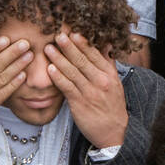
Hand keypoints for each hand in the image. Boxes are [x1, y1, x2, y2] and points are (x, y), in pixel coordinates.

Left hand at [44, 32, 127, 148]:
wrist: (115, 131)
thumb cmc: (112, 105)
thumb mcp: (115, 82)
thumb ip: (107, 63)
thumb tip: (105, 43)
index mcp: (109, 74)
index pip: (95, 54)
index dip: (83, 43)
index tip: (73, 32)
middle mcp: (101, 81)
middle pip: (82, 60)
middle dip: (69, 46)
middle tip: (57, 34)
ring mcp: (90, 92)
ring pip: (72, 72)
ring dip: (59, 59)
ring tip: (48, 48)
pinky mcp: (80, 104)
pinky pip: (67, 87)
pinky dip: (58, 77)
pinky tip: (50, 69)